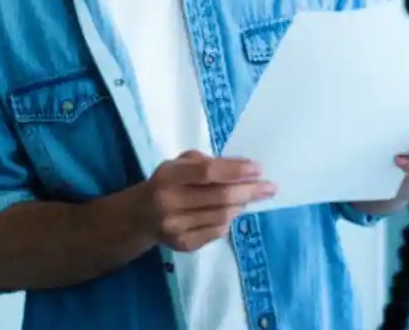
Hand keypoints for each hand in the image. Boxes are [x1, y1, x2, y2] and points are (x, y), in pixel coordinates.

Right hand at [136, 150, 276, 252]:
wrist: (139, 217)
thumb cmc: (166, 183)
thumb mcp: (178, 164)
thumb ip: (205, 163)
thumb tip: (242, 170)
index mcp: (169, 177)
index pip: (207, 173)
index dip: (235, 171)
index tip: (258, 169)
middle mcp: (170, 203)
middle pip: (220, 198)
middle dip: (249, 191)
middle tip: (269, 187)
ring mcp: (176, 227)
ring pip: (222, 217)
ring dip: (240, 206)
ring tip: (248, 198)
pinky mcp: (183, 244)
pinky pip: (216, 232)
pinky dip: (228, 221)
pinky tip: (230, 212)